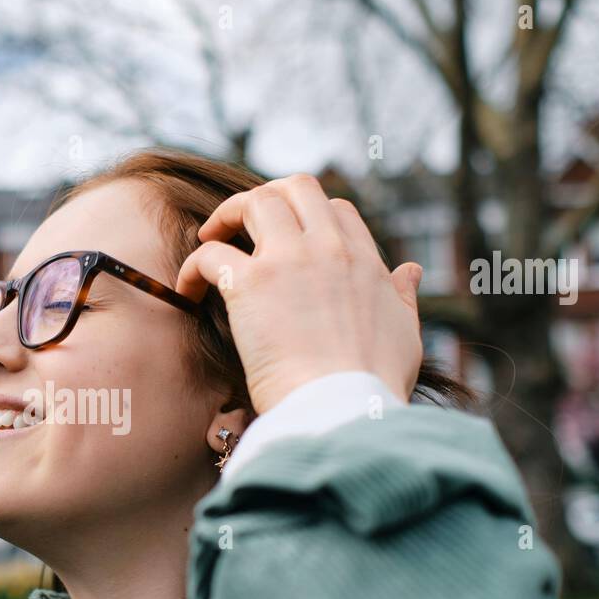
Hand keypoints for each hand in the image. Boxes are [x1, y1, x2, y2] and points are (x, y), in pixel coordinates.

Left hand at [176, 173, 423, 413]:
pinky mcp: (249, 285)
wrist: (342, 410)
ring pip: (253, 201)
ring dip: (226, 215)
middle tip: (243, 225)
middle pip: (296, 188)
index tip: (288, 240)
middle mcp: (328, 249)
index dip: (309, 217)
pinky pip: (210, 253)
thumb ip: (403, 298)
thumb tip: (409, 271)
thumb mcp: (405, 336)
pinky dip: (194, 266)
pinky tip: (189, 289)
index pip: (336, 210)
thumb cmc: (373, 386)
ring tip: (210, 240)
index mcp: (364, 262)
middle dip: (266, 197)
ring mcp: (288, 261)